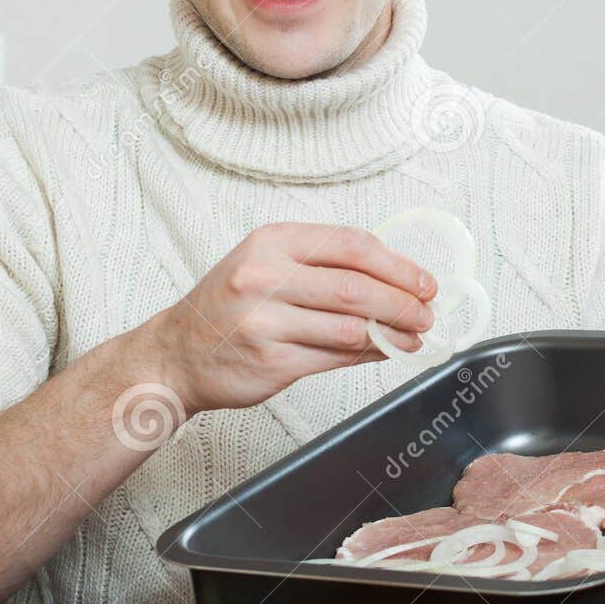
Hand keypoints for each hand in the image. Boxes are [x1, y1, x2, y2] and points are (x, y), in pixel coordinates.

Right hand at [143, 222, 438, 415]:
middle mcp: (264, 276)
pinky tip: (385, 352)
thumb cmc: (227, 307)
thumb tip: (393, 280)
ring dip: (393, 334)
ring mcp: (265, 321)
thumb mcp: (265, 265)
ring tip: (415, 336)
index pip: (351, 245)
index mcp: (271, 242)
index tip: (424, 281)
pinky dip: (368, 356)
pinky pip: (334, 358)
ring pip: (349, 326)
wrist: (176, 354)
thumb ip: (322, 266)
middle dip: (403, 302)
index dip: (397, 265)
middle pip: (355, 286)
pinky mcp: (271, 362)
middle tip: (428, 313)